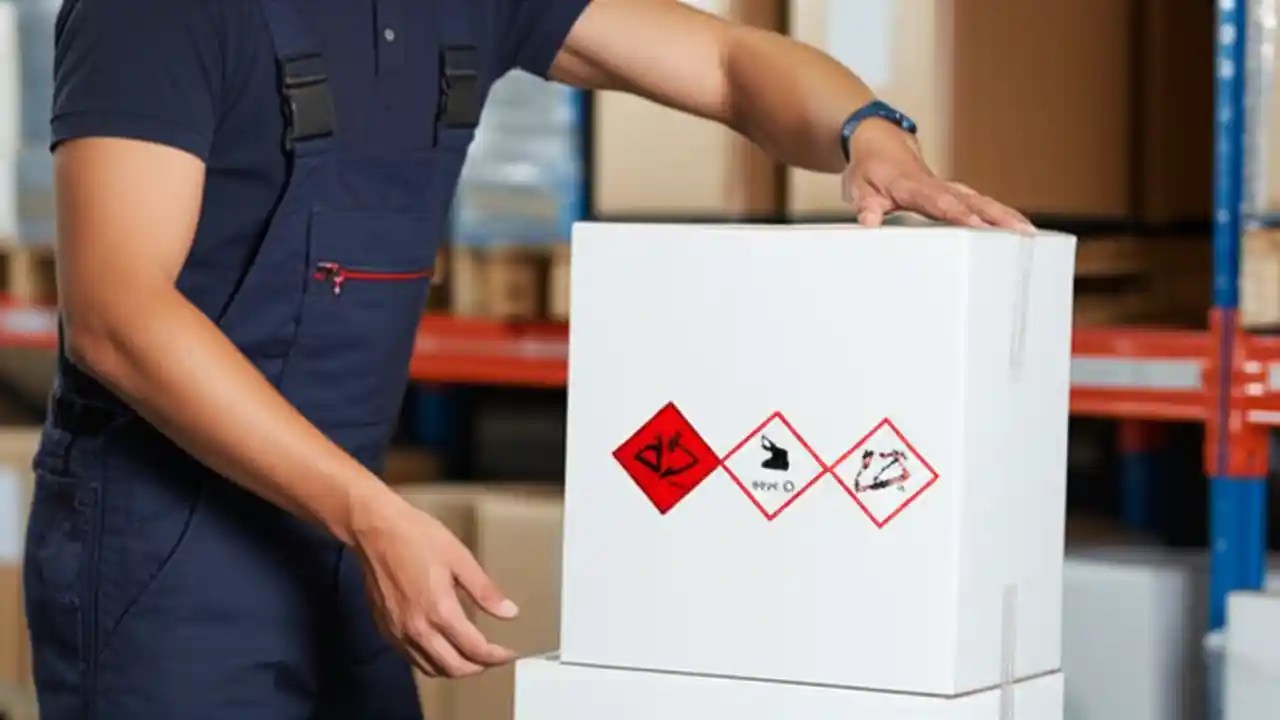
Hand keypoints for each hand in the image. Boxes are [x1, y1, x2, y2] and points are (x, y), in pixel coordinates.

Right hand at [353, 493, 518, 677]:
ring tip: (471, 657)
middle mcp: (418, 629)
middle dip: (478, 668)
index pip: (474, 649)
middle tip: (493, 658)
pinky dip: (432, 662)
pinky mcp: (385, 628)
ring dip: (455, 669)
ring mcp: (398, 632)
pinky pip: (412, 658)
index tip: (509, 653)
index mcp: (440, 611)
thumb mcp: (459, 557)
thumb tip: (510, 613)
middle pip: (453, 668)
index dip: (496, 656)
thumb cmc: (418, 537)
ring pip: (431, 669)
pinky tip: (442, 648)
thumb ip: (484, 590)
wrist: (374, 529)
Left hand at [841, 119, 1035, 233]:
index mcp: (912, 184)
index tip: (978, 224)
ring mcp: (946, 187)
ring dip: (1004, 215)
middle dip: (996, 216)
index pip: (938, 201)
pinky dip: (998, 212)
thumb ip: (866, 205)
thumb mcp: (858, 187)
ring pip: (979, 200)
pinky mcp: (952, 192)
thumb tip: (870, 221)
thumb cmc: (870, 166)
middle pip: (970, 200)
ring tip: (1028, 232)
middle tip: (1021, 231)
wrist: (879, 140)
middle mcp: (935, 184)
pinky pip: (977, 202)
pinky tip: (1016, 225)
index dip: (958, 212)